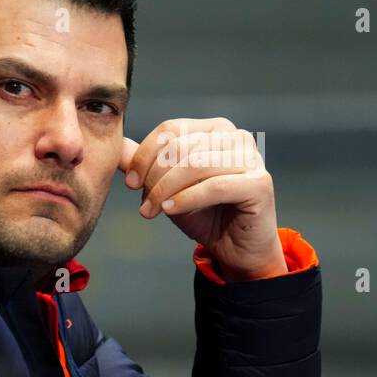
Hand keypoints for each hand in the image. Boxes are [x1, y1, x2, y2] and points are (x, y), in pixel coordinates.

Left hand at [120, 119, 286, 280]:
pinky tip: (170, 211)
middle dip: (153, 177)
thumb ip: (144, 165)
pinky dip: (185, 199)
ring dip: (165, 190)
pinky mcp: (260, 182)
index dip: (144, 156)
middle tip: (144, 205)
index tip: (130, 183)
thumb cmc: (201, 212)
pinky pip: (214, 186)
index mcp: (213, 129)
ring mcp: (251, 157)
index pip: (171, 130)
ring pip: (195, 165)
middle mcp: (235, 136)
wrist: (234, 246)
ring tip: (152, 211)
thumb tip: (117, 145)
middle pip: (180, 147)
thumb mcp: (166, 186)